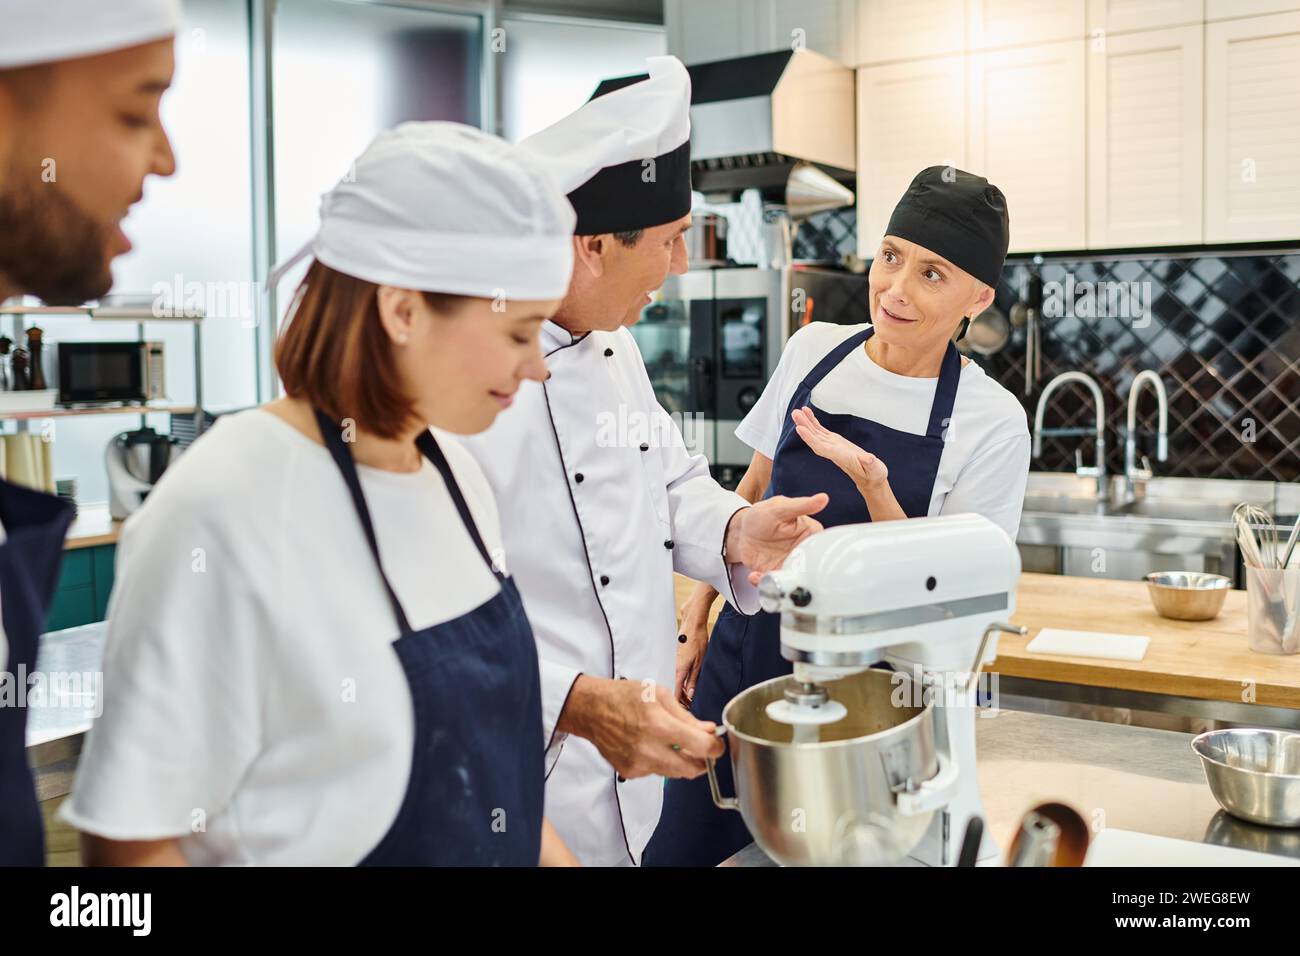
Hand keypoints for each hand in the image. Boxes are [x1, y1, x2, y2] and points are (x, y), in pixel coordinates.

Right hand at [559, 675, 723, 779]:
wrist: (591, 710)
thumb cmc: (623, 697)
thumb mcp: (659, 695)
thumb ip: (686, 716)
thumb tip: (709, 731)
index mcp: (659, 724)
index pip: (701, 747)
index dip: (716, 748)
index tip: (718, 745)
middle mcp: (649, 748)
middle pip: (691, 769)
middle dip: (702, 760)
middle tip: (701, 749)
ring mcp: (638, 763)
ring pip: (675, 773)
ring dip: (681, 762)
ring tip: (673, 743)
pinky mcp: (630, 772)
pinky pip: (657, 773)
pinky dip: (661, 762)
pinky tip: (651, 746)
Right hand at [674, 612, 709, 706]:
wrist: (692, 623)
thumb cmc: (697, 639)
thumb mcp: (700, 663)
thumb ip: (694, 679)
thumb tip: (691, 694)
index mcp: (679, 670)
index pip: (675, 692)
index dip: (679, 703)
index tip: (683, 712)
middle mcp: (674, 668)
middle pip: (674, 688)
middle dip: (681, 699)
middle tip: (690, 706)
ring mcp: (674, 663)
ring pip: (676, 681)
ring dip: (682, 690)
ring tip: (691, 698)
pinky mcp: (677, 659)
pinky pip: (677, 675)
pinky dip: (682, 681)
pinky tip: (688, 685)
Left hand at [725, 493, 827, 581]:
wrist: (742, 529)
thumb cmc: (763, 514)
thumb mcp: (780, 508)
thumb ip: (801, 505)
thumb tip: (823, 498)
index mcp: (811, 535)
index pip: (822, 548)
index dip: (817, 556)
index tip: (805, 559)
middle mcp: (803, 553)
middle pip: (809, 569)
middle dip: (800, 575)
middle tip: (786, 573)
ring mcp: (788, 565)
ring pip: (792, 580)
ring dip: (781, 583)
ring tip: (764, 575)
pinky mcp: (774, 573)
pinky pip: (773, 583)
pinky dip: (764, 583)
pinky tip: (754, 575)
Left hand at [791, 406, 888, 487]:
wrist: (870, 478)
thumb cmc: (873, 474)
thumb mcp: (875, 470)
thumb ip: (872, 464)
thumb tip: (870, 459)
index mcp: (840, 456)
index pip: (821, 447)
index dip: (810, 438)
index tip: (800, 429)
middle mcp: (833, 451)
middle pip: (815, 438)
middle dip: (804, 426)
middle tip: (795, 414)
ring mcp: (832, 446)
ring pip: (816, 433)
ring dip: (806, 422)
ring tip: (797, 411)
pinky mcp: (835, 442)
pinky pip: (821, 431)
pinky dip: (813, 422)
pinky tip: (807, 413)